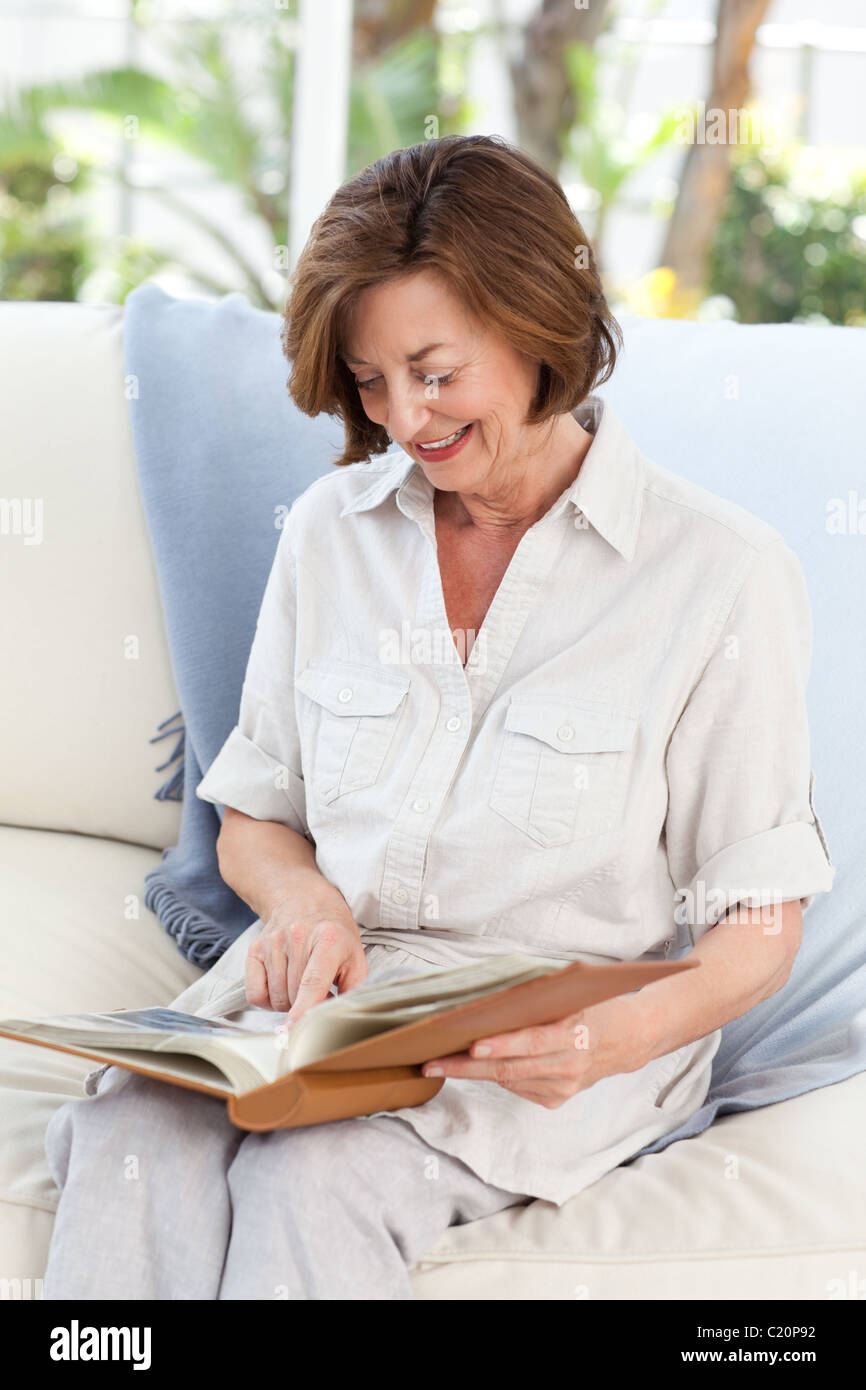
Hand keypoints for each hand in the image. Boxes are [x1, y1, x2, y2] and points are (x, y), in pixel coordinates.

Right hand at [244, 886, 367, 1023]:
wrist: (303, 899)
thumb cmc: (333, 933)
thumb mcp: (355, 955)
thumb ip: (355, 988)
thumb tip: (344, 1017)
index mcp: (329, 939)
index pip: (313, 981)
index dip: (304, 1009)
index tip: (296, 1030)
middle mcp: (297, 938)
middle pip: (294, 996)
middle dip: (307, 1004)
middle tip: (319, 990)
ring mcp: (272, 942)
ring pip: (275, 998)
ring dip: (289, 1002)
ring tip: (302, 984)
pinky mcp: (254, 949)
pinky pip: (255, 994)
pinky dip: (268, 999)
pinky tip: (282, 985)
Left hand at [420, 993, 647, 1107]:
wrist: (624, 1041)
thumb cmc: (591, 1009)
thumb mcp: (570, 998)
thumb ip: (536, 1002)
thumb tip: (488, 1000)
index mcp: (574, 1035)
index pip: (531, 1043)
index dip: (501, 1046)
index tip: (472, 1046)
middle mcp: (568, 1066)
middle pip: (509, 1069)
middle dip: (467, 1067)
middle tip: (433, 1062)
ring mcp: (562, 1088)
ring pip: (508, 1080)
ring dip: (472, 1073)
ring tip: (440, 1063)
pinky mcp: (556, 1100)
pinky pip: (517, 1086)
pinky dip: (495, 1075)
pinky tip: (476, 1066)